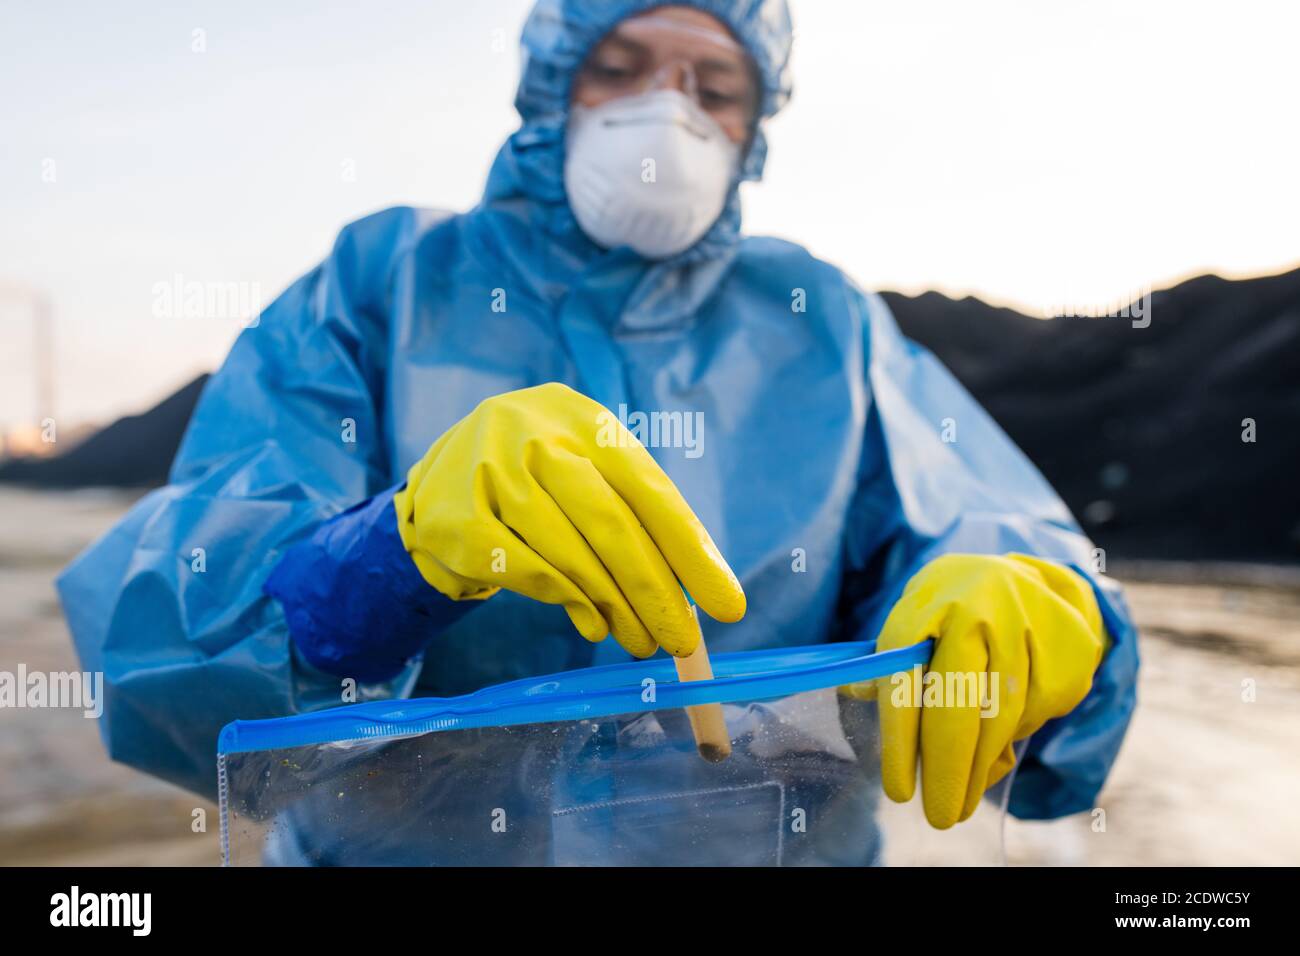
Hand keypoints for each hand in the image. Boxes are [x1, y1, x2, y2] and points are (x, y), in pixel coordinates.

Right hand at [393, 383, 744, 656]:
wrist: (443, 473)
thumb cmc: (544, 480)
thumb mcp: (590, 473)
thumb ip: (638, 519)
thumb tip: (698, 592)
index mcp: (586, 420)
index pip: (650, 489)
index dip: (691, 550)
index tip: (727, 604)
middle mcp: (537, 435)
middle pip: (610, 522)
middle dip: (654, 591)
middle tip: (682, 642)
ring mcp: (490, 472)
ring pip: (568, 552)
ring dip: (614, 606)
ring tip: (641, 640)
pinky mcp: (456, 516)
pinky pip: (524, 570)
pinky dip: (565, 601)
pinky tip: (592, 622)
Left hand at [870, 553, 1106, 828]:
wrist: (1030, 577)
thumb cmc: (952, 613)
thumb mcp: (915, 622)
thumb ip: (891, 663)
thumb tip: (855, 695)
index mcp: (927, 603)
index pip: (906, 674)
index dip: (902, 737)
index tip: (899, 790)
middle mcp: (978, 608)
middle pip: (960, 701)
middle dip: (948, 769)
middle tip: (939, 816)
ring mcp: (1028, 625)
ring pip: (1001, 716)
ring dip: (979, 768)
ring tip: (960, 800)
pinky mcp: (1069, 648)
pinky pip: (1036, 713)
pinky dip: (1011, 741)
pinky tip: (995, 751)